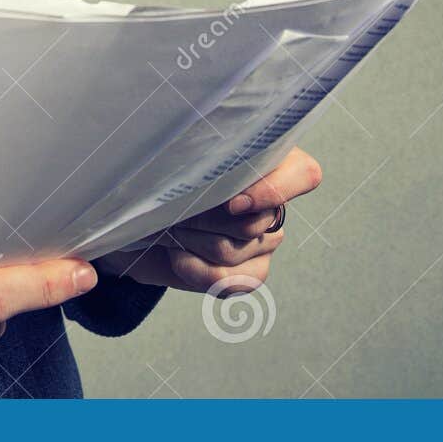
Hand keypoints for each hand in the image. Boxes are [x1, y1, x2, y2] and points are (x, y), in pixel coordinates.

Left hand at [92, 146, 321, 294]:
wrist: (138, 216)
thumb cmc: (160, 176)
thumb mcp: (177, 158)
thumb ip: (204, 164)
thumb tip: (222, 195)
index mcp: (267, 159)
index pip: (304, 175)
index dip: (273, 191)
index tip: (231, 202)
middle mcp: (272, 201)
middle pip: (251, 221)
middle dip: (200, 217)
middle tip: (173, 207)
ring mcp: (265, 239)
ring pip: (231, 250)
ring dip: (189, 240)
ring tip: (170, 226)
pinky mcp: (251, 272)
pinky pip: (231, 282)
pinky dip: (195, 271)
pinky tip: (177, 256)